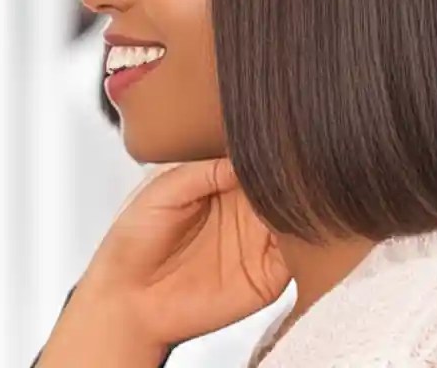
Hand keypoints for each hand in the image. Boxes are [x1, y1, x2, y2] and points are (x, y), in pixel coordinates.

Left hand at [39, 159, 290, 365]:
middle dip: (292, 173)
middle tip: (296, 161)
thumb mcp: (159, 191)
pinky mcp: (270, 276)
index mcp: (220, 184)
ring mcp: (260, 242)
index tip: (276, 137)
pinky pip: (300, 256)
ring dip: (304, 205)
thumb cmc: (133, 241)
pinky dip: (308, 241)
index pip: (255, 160)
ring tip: (301, 190)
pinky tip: (301, 225)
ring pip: (298, 216)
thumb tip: (241, 159)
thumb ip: (200, 172)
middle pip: (282, 185)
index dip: (266, 149)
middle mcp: (245, 210)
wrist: (128, 298)